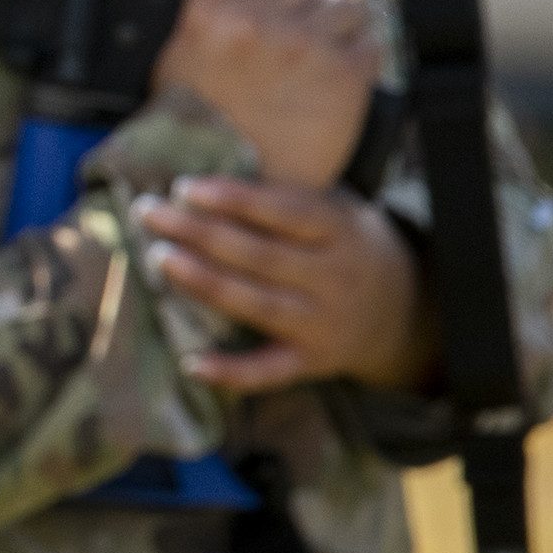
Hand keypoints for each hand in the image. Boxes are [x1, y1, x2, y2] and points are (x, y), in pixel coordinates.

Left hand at [136, 176, 436, 392]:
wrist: (403, 310)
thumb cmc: (342, 244)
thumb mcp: (335, 210)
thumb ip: (285, 197)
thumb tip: (208, 180)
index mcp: (340, 231)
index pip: (285, 212)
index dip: (235, 199)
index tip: (185, 187)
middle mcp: (334, 278)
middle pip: (259, 255)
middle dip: (200, 233)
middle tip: (149, 212)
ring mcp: (323, 324)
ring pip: (256, 304)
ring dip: (203, 282)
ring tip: (159, 256)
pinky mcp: (311, 362)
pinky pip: (268, 371)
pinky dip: (231, 371)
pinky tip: (191, 364)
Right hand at [149, 0, 379, 185]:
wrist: (229, 186)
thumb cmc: (200, 130)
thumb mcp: (185, 61)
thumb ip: (219, 14)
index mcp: (205, 14)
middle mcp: (251, 21)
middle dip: (305, 3)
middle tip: (290, 50)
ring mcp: (299, 44)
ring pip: (340, 3)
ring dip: (335, 30)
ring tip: (309, 74)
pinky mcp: (343, 70)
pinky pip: (368, 39)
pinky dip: (357, 59)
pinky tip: (331, 87)